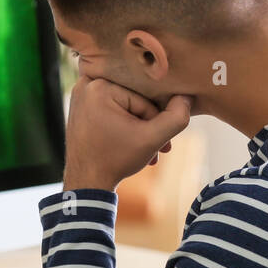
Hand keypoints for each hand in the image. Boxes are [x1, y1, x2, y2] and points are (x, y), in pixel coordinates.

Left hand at [62, 78, 191, 191]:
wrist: (85, 183)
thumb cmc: (115, 160)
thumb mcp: (152, 139)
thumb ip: (176, 118)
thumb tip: (187, 97)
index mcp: (100, 85)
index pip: (144, 100)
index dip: (155, 123)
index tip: (162, 145)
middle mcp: (86, 84)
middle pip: (134, 101)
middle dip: (147, 127)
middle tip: (157, 150)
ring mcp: (81, 95)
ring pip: (125, 107)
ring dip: (138, 129)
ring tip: (145, 152)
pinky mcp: (80, 106)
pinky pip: (112, 109)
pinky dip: (123, 126)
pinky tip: (130, 145)